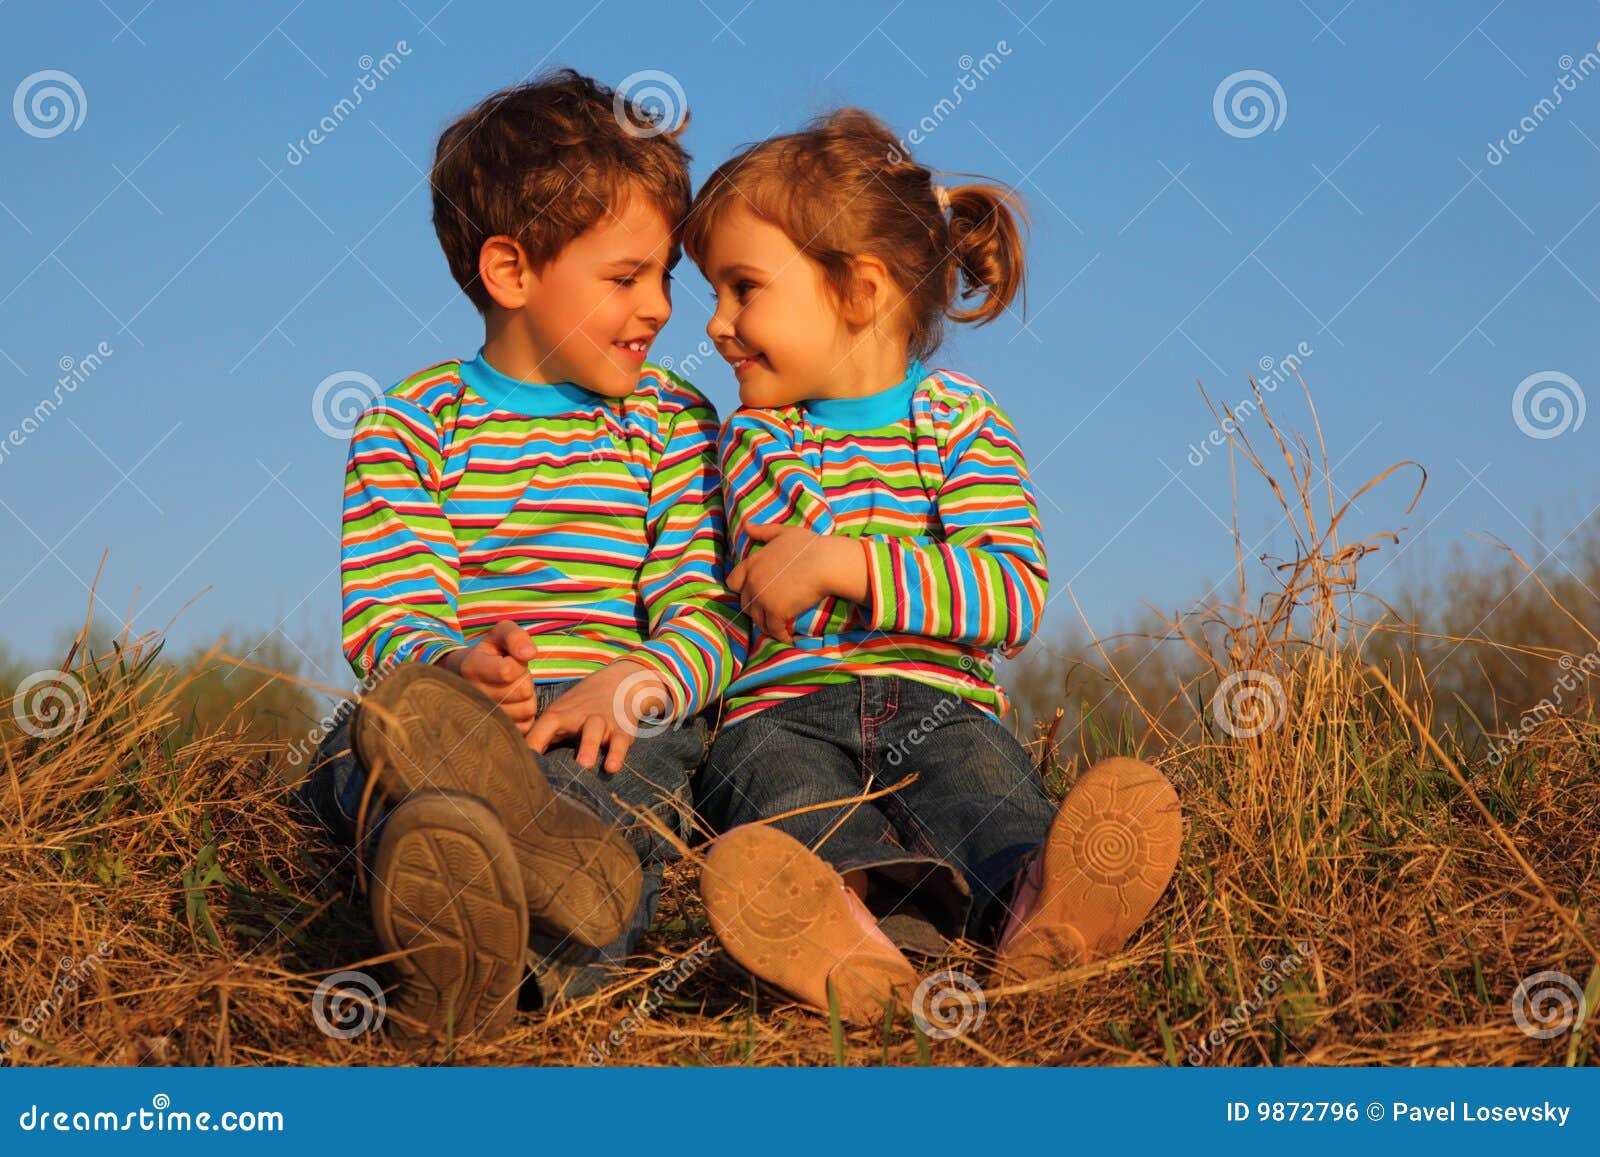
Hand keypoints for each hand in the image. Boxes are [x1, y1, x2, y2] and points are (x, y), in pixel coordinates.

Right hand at [434, 620, 537, 733]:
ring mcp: (481, 716)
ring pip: (526, 709)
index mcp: (470, 667)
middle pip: (521, 691)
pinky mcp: (493, 731)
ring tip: (513, 689)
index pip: (508, 671)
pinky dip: (525, 714)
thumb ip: (515, 636)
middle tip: (514, 677)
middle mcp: (473, 695)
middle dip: (525, 681)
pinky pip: (525, 725)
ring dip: (527, 698)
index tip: (511, 661)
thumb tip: (529, 653)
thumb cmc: (490, 652)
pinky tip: (514, 704)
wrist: (469, 675)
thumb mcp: (500, 634)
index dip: (519, 664)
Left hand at [524, 658, 671, 772]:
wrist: (621, 682)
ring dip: (588, 746)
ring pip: (594, 732)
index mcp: (558, 715)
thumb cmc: (582, 707)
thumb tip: (517, 760)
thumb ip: (543, 735)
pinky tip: (612, 768)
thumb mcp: (561, 714)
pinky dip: (617, 754)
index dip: (529, 743)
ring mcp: (601, 722)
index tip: (517, 763)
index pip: (540, 728)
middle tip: (548, 761)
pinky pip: (620, 742)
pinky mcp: (622, 730)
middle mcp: (578, 717)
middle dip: (550, 740)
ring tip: (585, 765)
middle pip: (562, 725)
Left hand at [728, 522, 866, 643]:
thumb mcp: (784, 533)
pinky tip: (788, 638)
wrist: (824, 563)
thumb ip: (764, 531)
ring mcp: (762, 598)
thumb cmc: (809, 546)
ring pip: (757, 619)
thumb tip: (747, 526)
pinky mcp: (775, 612)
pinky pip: (773, 630)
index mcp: (752, 564)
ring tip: (778, 628)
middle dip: (755, 608)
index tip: (752, 594)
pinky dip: (780, 635)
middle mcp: (752, 582)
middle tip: (769, 612)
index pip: (733, 581)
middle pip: (745, 603)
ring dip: (767, 625)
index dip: (741, 589)